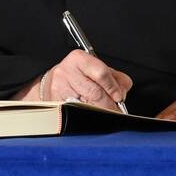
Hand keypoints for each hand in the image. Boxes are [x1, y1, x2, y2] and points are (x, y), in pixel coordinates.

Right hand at [15, 50, 132, 110]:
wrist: (52, 82)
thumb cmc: (77, 75)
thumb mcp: (96, 69)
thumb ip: (115, 77)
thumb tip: (123, 91)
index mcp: (79, 59)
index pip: (101, 73)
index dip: (113, 88)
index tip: (119, 97)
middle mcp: (66, 72)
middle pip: (95, 93)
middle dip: (109, 104)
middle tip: (116, 110)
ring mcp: (59, 89)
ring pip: (87, 106)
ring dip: (100, 112)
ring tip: (105, 112)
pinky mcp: (55, 103)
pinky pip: (77, 114)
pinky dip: (88, 116)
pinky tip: (91, 114)